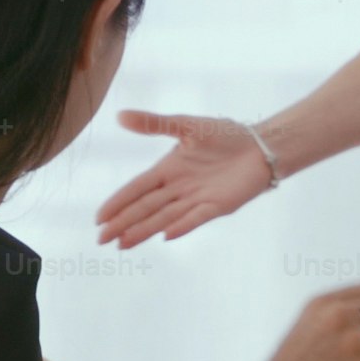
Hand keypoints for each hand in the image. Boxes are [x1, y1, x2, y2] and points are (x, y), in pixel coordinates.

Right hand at [94, 111, 275, 247]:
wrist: (260, 145)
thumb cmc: (225, 135)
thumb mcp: (187, 125)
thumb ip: (155, 124)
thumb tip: (120, 115)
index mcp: (168, 169)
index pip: (137, 189)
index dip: (119, 203)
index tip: (99, 218)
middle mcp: (178, 188)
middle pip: (145, 208)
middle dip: (124, 223)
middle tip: (101, 240)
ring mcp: (196, 199)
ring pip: (164, 217)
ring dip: (144, 230)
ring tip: (122, 245)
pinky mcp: (217, 206)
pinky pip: (196, 218)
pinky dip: (181, 226)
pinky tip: (165, 236)